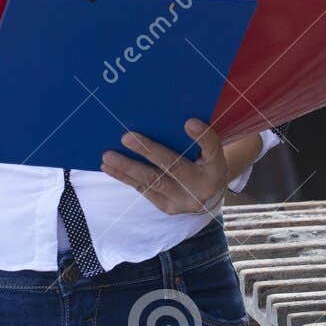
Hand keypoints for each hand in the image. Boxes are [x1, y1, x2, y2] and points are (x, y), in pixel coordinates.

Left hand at [99, 118, 230, 215]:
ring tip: (108, 155)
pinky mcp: (167, 207)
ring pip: (153, 182)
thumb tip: (171, 118)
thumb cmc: (204, 163)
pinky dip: (125, 177)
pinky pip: (143, 190)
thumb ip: (195, 137)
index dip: (202, 136)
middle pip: (175, 167)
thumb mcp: (208, 151)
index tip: (189, 122)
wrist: (208, 197)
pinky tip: (109, 167)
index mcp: (217, 166)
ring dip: (128, 167)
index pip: (212, 148)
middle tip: (126, 137)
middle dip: (149, 151)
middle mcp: (203, 187)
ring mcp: (184, 201)